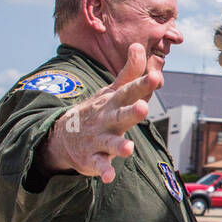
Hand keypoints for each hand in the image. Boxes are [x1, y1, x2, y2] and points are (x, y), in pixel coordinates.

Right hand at [36, 43, 159, 183]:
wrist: (64, 134)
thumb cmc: (99, 110)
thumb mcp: (113, 90)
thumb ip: (130, 71)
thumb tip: (138, 45)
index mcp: (114, 102)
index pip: (129, 91)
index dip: (142, 84)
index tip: (156, 76)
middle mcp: (107, 119)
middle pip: (121, 114)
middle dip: (131, 111)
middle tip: (143, 107)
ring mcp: (99, 138)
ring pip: (109, 141)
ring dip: (118, 144)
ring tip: (128, 148)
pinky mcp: (92, 157)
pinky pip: (98, 164)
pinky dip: (102, 170)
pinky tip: (108, 177)